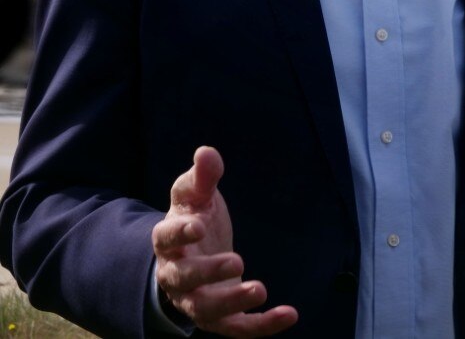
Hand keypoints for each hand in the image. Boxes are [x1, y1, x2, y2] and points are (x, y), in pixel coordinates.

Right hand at [152, 147, 297, 336]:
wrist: (191, 254)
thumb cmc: (194, 218)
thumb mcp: (196, 195)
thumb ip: (202, 177)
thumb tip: (206, 152)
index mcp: (167, 242)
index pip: (166, 238)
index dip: (180, 233)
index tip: (198, 225)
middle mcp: (176, 275)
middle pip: (185, 279)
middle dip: (208, 272)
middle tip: (236, 261)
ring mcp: (196, 300)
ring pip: (206, 309)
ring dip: (232, 302)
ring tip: (260, 290)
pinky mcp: (219, 317)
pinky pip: (236, 327)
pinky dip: (261, 326)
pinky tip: (290, 315)